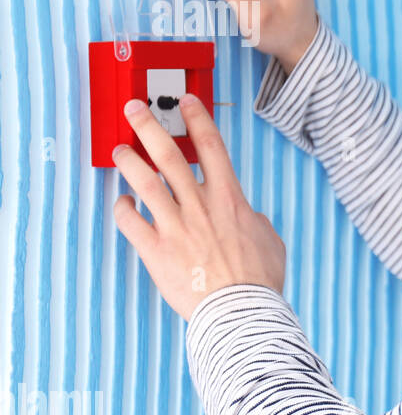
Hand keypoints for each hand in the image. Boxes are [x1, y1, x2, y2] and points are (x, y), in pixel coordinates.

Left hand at [111, 94, 285, 321]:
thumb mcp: (270, 240)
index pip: (210, 145)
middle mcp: (198, 205)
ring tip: (118, 149)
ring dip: (127, 160)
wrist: (240, 311)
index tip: (186, 103)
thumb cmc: (259, 280)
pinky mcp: (154, 250)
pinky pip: (128, 221)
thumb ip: (255, 221)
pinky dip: (121, 208)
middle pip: (167, 153)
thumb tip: (249, 216)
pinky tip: (122, 202)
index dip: (197, 118)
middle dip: (148, 125)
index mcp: (229, 198)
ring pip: (142, 181)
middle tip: (134, 107)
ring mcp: (174, 226)